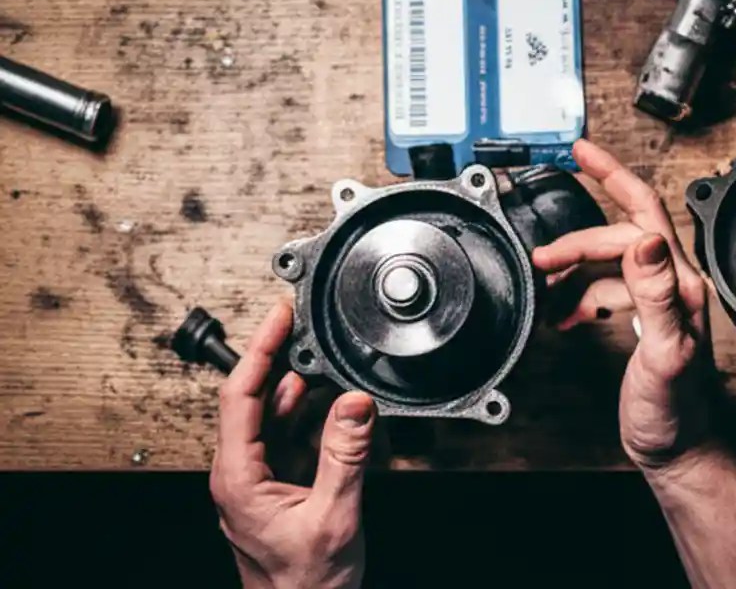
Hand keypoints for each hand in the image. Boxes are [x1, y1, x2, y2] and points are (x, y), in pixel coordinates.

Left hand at [210, 296, 377, 588]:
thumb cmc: (305, 586)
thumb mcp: (334, 516)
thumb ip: (346, 456)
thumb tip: (355, 402)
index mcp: (238, 478)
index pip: (240, 395)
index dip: (260, 349)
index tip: (279, 316)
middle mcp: (240, 476)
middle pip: (254, 399)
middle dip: (281, 359)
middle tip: (305, 325)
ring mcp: (257, 482)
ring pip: (273, 417)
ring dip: (299, 387)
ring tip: (324, 359)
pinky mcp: (277, 489)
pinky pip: (289, 439)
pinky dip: (310, 415)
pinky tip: (330, 404)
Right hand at [533, 140, 713, 468]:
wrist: (677, 450)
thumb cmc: (676, 412)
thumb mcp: (666, 353)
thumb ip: (658, 294)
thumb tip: (646, 239)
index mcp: (681, 282)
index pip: (643, 213)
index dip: (612, 176)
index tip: (581, 152)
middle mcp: (673, 284)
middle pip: (621, 231)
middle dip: (576, 235)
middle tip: (543, 251)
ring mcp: (658, 302)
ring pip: (608, 263)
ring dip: (573, 271)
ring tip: (546, 288)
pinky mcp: (643, 321)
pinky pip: (605, 290)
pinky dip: (579, 296)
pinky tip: (566, 314)